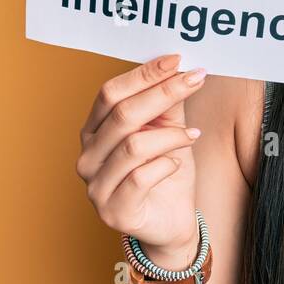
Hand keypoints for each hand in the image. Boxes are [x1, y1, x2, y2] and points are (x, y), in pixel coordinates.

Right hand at [75, 53, 207, 250]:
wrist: (172, 223)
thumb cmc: (166, 174)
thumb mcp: (169, 132)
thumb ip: (169, 105)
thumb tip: (181, 68)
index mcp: (94, 131)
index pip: (110, 93)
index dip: (143, 74)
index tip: (177, 60)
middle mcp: (88, 157)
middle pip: (122, 115)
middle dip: (163, 93)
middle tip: (195, 80)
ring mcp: (96, 186)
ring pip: (133, 146)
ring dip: (170, 136)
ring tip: (192, 136)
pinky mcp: (114, 212)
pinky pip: (140, 177)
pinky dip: (165, 165)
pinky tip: (177, 164)